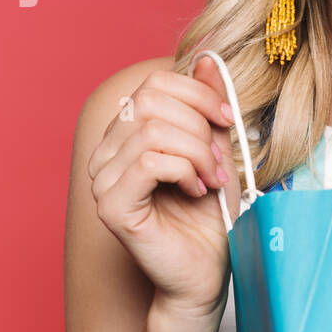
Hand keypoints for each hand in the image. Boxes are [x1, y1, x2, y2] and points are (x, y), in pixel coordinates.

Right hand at [87, 57, 242, 319]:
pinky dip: (184, 170)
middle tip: (221, 164)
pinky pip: (149, 162)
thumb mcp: (218, 151)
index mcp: (126, 135)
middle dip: (200, 128)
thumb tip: (206, 59)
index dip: (199, 95)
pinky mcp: (111, 206)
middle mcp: (106, 153)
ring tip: (213, 181)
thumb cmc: (209, 216)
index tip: (229, 121)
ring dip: (198, 153)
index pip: (155, 84)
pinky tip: (197, 192)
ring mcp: (102, 180)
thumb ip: (208, 109)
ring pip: (154, 131)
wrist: (206, 273)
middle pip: (153, 102)